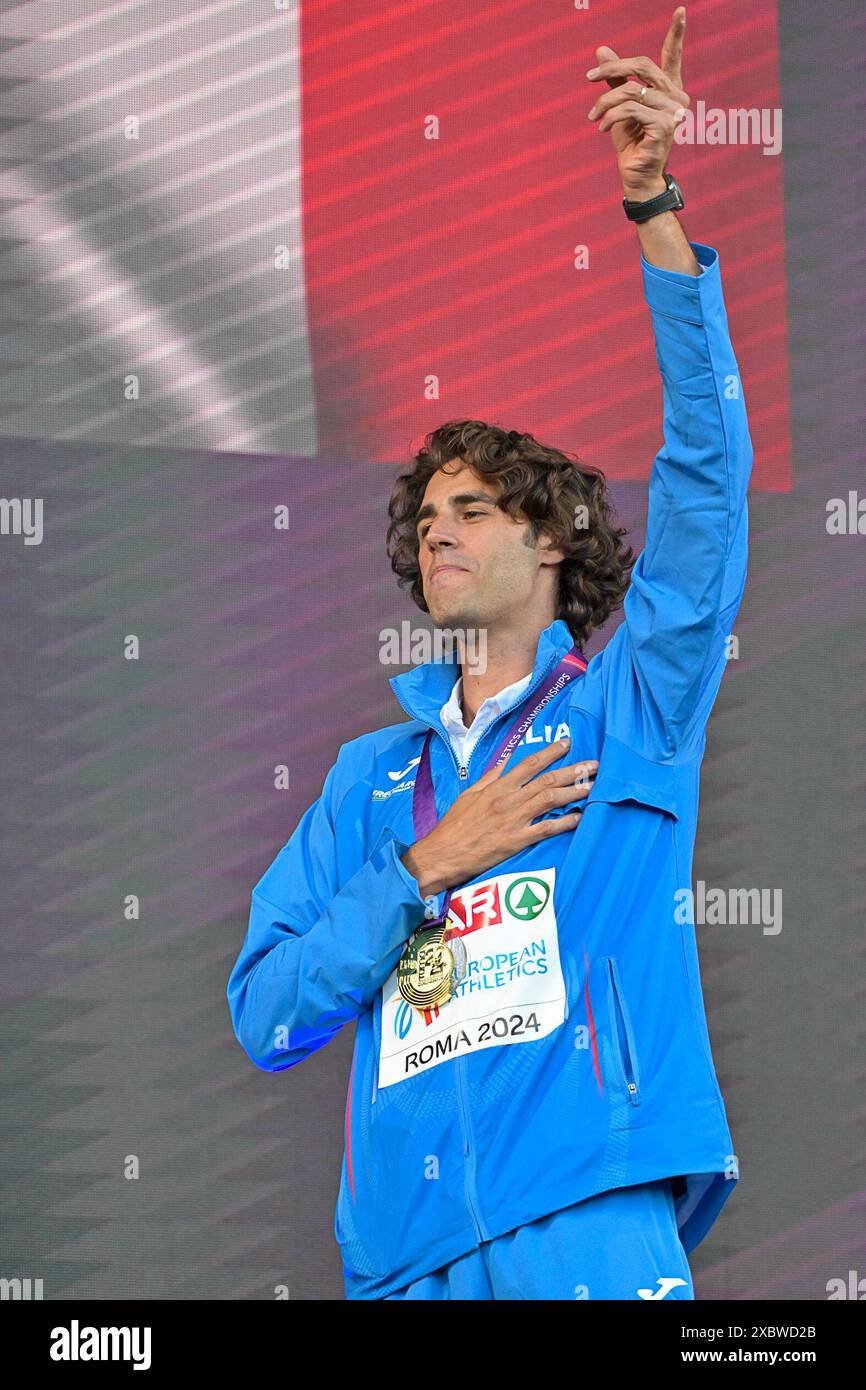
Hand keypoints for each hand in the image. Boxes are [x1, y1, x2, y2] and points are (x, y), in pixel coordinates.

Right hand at [401, 738, 597, 896]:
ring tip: (592, 786)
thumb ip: (490, 777)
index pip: (529, 764)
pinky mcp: (516, 841)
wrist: (443, 854)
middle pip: (547, 779)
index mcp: (497, 787)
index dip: (551, 752)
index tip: (567, 743)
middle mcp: (508, 800)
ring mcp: (513, 820)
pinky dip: (564, 823)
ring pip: (550, 800)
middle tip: (594, 765)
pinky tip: (579, 818)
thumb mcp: (469, 795)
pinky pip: (546, 829)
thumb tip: (505, 761)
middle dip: (573, 770)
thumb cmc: (454, 826)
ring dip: (574, 791)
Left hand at [586, 5, 689, 200]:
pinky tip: (601, 128)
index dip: (677, 34)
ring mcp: (674, 112)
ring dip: (604, 102)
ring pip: (630, 91)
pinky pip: (630, 110)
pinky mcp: (664, 127)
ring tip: (593, 117)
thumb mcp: (618, 105)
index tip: (680, 10)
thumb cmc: (630, 142)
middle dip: (612, 68)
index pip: (672, 57)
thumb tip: (601, 50)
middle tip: (588, 78)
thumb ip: (615, 77)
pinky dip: (610, 117)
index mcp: (668, 89)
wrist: (635, 176)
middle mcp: (676, 97)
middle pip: (642, 66)